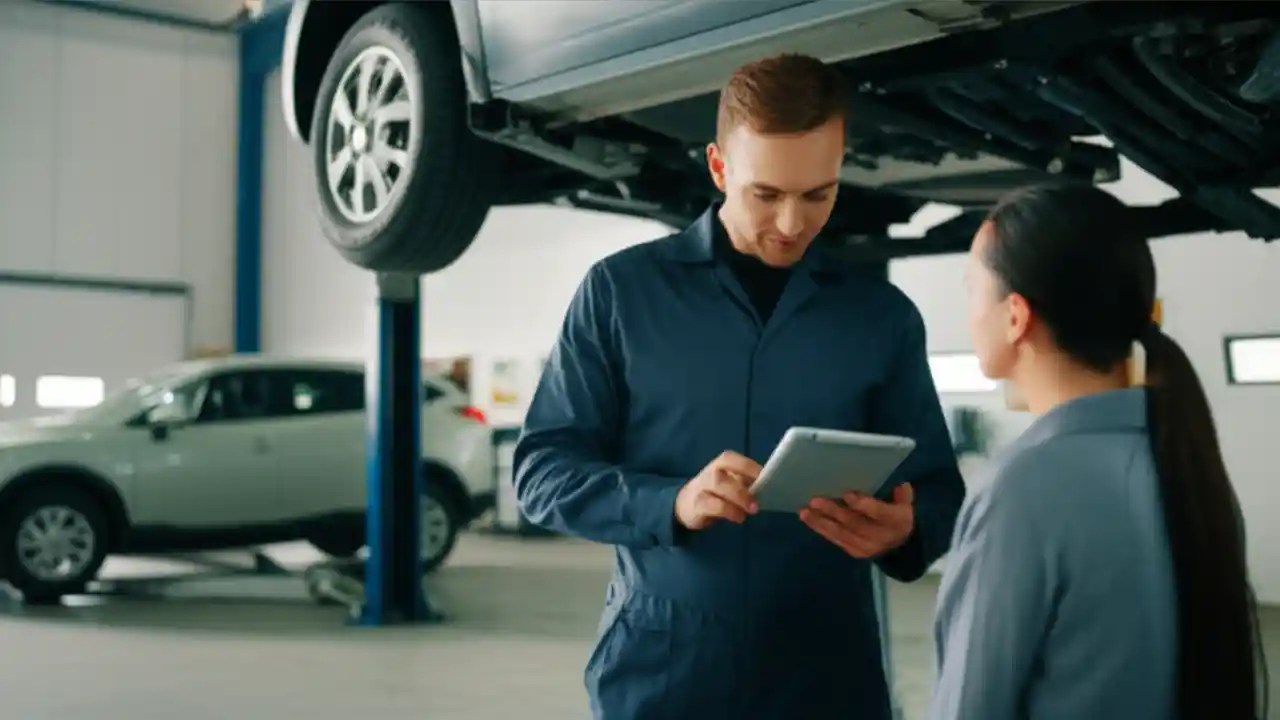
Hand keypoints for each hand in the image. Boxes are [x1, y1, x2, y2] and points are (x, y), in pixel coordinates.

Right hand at [674, 451, 761, 530]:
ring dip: (736, 499)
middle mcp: (710, 473)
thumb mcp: (731, 483)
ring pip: (716, 486)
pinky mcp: (697, 505)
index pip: (731, 459)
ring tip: (750, 511)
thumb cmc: (716, 492)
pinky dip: (727, 511)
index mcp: (721, 464)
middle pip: (721, 474)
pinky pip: (711, 505)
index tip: (765, 478)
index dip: (748, 467)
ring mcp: (701, 488)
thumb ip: (746, 482)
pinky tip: (738, 517)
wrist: (685, 504)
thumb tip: (770, 485)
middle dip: (741, 488)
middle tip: (756, 503)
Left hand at [799, 484, 914, 558]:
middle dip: (833, 512)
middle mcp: (881, 537)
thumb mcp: (904, 503)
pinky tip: (808, 519)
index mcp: (896, 521)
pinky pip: (836, 540)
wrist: (900, 544)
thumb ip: (901, 494)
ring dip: (821, 522)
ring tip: (804, 511)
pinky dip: (821, 529)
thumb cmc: (897, 514)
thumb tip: (899, 484)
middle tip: (815, 501)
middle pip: (855, 523)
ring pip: (841, 533)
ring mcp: (866, 547)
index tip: (846, 494)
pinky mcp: (855, 552)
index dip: (862, 505)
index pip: (878, 513)